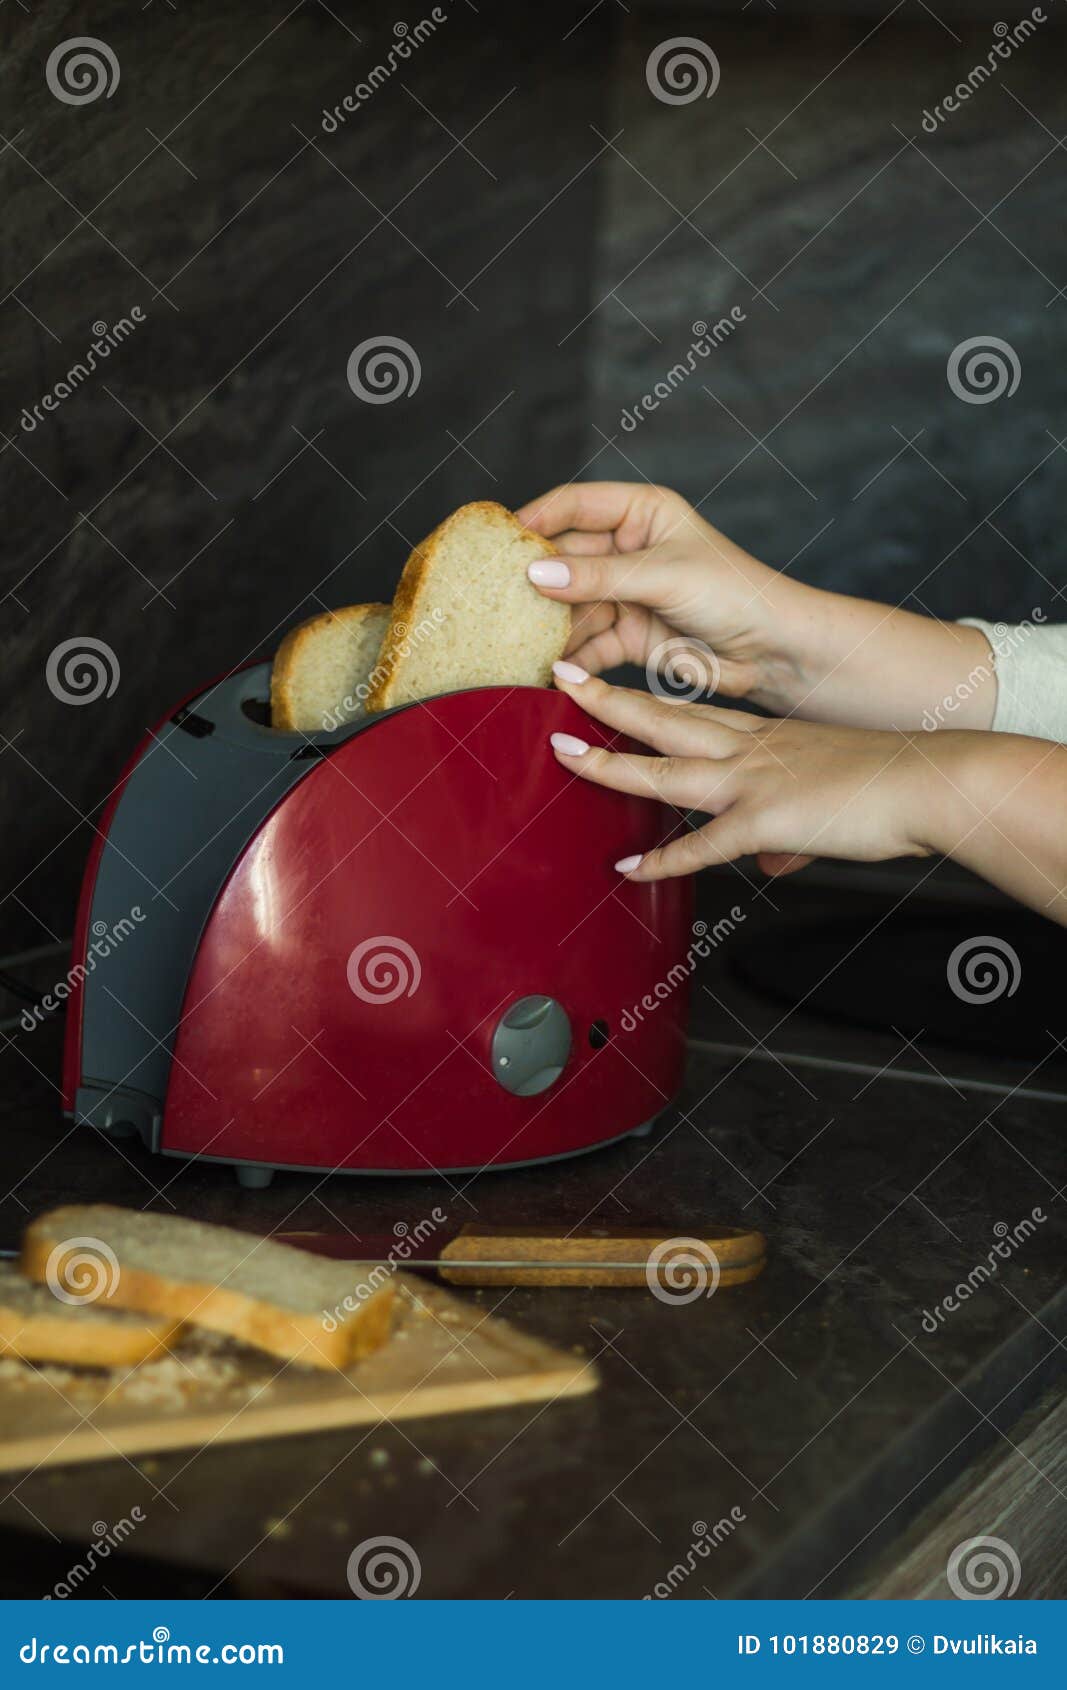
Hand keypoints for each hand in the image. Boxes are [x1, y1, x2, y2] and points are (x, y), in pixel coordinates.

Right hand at [517, 481, 815, 711]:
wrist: (772, 652)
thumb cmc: (735, 594)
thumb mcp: (664, 576)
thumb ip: (598, 576)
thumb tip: (535, 572)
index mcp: (641, 513)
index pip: (575, 505)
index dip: (536, 518)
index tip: (499, 540)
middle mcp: (628, 549)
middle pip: (565, 559)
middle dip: (533, 580)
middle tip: (491, 597)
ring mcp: (625, 594)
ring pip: (570, 606)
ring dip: (544, 625)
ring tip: (509, 639)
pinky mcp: (627, 636)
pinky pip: (586, 643)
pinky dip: (567, 658)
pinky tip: (543, 669)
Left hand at [547, 662, 955, 880]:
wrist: (930, 782)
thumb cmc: (893, 787)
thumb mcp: (830, 794)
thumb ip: (788, 835)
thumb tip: (770, 864)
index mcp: (766, 736)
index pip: (692, 711)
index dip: (646, 699)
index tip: (612, 686)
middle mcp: (750, 751)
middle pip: (663, 719)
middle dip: (607, 700)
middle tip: (563, 674)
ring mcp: (753, 782)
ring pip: (665, 770)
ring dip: (609, 764)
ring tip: (564, 752)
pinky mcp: (765, 821)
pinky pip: (701, 846)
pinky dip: (662, 861)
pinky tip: (629, 872)